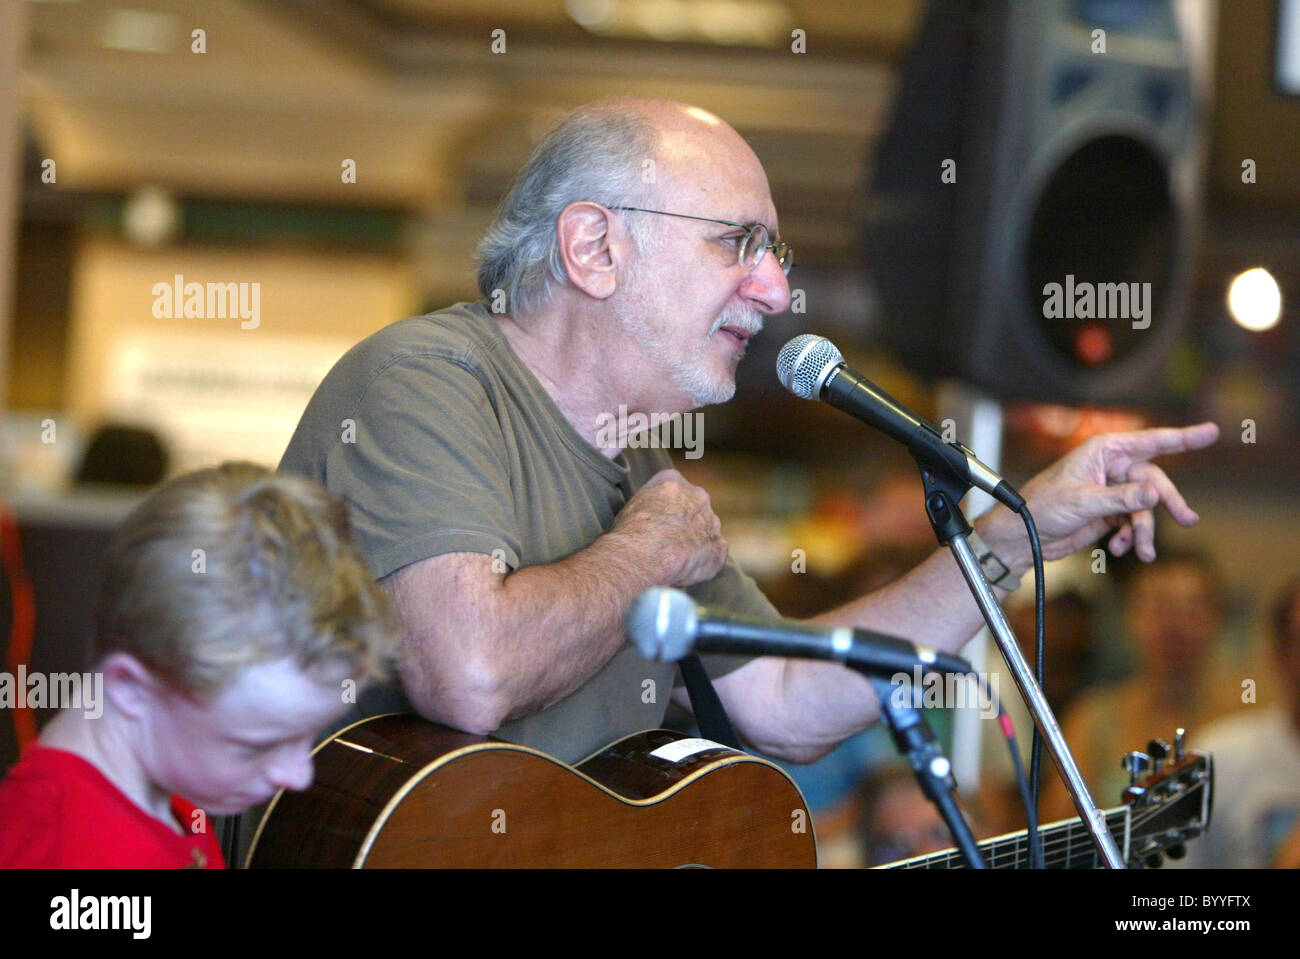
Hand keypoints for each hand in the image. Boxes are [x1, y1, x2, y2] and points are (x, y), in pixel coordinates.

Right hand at [608, 469, 728, 586]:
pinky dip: (703, 563)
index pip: (674, 490)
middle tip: (667, 542)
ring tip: (674, 559)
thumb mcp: (633, 505)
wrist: (642, 555)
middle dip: (685, 523)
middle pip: (695, 508)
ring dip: (695, 543)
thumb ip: (652, 504)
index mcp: (674, 481)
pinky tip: (686, 570)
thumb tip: (653, 515)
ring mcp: (711, 522)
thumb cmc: (631, 532)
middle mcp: (698, 496)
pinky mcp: (718, 547)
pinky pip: (714, 554)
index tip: (657, 523)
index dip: (665, 510)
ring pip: (706, 531)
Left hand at [985, 422, 1219, 566]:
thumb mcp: (1083, 502)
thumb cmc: (1041, 507)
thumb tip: (1154, 494)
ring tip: (1141, 551)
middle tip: (1187, 519)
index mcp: (1102, 452)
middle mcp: (1110, 468)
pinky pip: (1133, 523)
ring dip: (1144, 530)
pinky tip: (1120, 548)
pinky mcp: (1108, 513)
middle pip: (1155, 482)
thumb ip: (1121, 499)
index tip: (1212, 432)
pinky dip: (1131, 537)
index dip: (1183, 438)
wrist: (1023, 537)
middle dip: (1168, 503)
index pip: (1150, 441)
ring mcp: (1111, 491)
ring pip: (1145, 508)